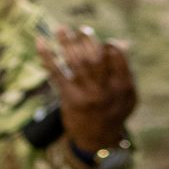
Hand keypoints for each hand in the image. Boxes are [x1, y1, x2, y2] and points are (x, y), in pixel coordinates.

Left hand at [39, 26, 136, 154]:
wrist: (98, 139)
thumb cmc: (114, 110)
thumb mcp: (128, 94)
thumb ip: (125, 69)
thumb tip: (121, 42)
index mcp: (123, 86)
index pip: (116, 56)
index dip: (108, 45)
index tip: (104, 42)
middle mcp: (105, 90)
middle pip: (94, 57)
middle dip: (86, 40)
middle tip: (81, 30)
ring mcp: (86, 95)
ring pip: (75, 62)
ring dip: (66, 43)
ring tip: (60, 29)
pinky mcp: (69, 99)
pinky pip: (56, 73)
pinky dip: (47, 56)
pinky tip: (40, 42)